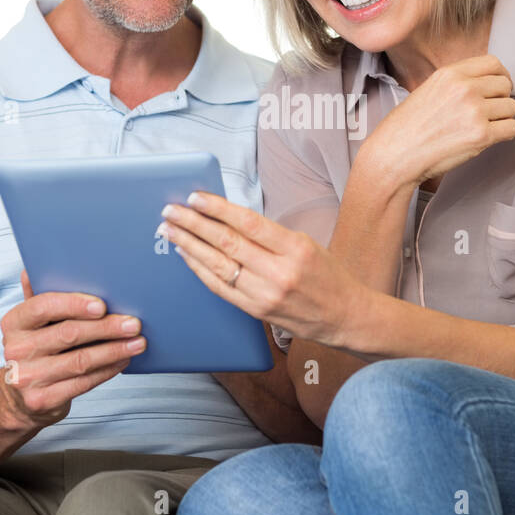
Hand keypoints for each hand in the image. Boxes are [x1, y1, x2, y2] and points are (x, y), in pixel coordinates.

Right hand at [0, 270, 146, 429]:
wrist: (18, 398)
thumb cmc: (35, 350)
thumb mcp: (31, 323)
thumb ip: (37, 297)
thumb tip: (33, 268)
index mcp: (14, 323)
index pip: (42, 307)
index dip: (73, 304)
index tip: (102, 305)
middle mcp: (17, 349)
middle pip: (68, 334)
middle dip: (106, 328)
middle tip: (134, 323)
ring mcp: (28, 377)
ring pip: (80, 361)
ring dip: (114, 350)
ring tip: (138, 342)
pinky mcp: (43, 400)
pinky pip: (83, 383)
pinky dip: (108, 370)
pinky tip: (124, 360)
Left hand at [158, 193, 363, 347]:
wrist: (344, 316)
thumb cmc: (326, 275)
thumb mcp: (305, 244)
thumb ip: (268, 234)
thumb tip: (227, 217)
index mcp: (295, 248)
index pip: (248, 223)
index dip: (218, 209)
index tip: (195, 198)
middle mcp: (279, 272)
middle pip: (227, 243)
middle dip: (194, 225)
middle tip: (171, 211)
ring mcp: (265, 295)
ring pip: (218, 266)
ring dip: (189, 246)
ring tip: (170, 231)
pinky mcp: (256, 311)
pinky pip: (220, 288)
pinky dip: (200, 270)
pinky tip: (187, 256)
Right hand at [362, 53, 514, 189]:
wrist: (395, 155)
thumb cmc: (406, 129)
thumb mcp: (428, 90)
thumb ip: (456, 84)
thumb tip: (484, 85)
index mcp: (450, 74)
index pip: (493, 63)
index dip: (500, 76)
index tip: (497, 88)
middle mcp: (464, 88)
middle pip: (505, 85)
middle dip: (500, 99)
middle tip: (489, 113)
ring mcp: (475, 111)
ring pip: (511, 108)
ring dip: (502, 119)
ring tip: (483, 128)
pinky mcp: (482, 135)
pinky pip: (512, 129)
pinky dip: (504, 135)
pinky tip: (489, 139)